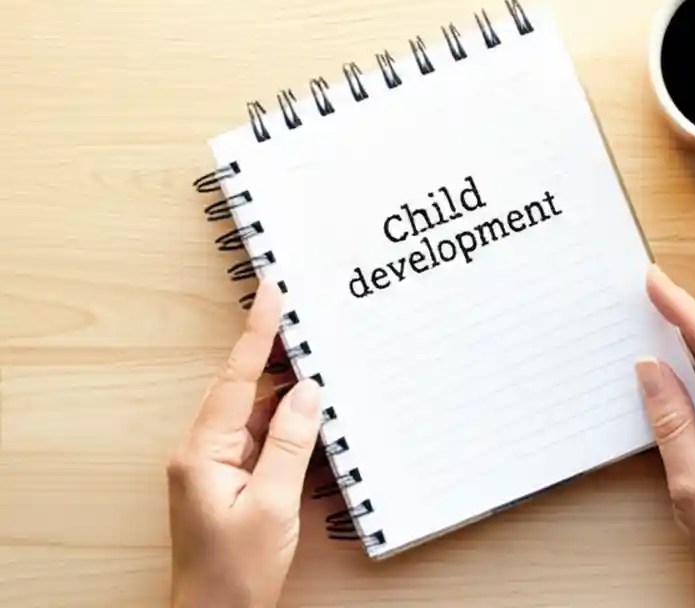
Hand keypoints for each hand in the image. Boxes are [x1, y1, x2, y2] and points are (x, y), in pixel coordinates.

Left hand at [167, 283, 321, 607]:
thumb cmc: (234, 573)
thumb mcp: (272, 505)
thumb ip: (291, 444)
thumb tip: (308, 393)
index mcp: (202, 452)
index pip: (236, 379)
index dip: (257, 332)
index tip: (271, 291)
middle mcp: (202, 452)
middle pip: (245, 390)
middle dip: (276, 354)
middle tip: (306, 316)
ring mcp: (214, 467)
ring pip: (257, 415)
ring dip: (287, 394)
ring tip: (320, 362)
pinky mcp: (229, 482)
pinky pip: (260, 439)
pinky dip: (286, 425)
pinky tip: (311, 416)